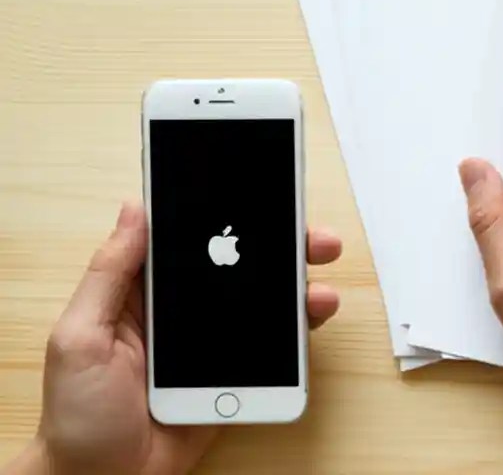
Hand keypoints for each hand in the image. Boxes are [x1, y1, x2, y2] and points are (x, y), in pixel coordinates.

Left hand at [11, 202, 342, 474]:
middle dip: (284, 245)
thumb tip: (135, 210)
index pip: (191, 239)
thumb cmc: (76, 416)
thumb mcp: (79, 337)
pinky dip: (299, 330)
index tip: (262, 192)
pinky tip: (314, 317)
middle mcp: (182, 310)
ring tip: (319, 288)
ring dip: (299, 287)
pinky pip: (272, 345)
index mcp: (143, 291)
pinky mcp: (233, 373)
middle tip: (316, 239)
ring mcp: (212, 341)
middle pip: (241, 264)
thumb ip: (109, 274)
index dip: (228, 214)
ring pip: (265, 301)